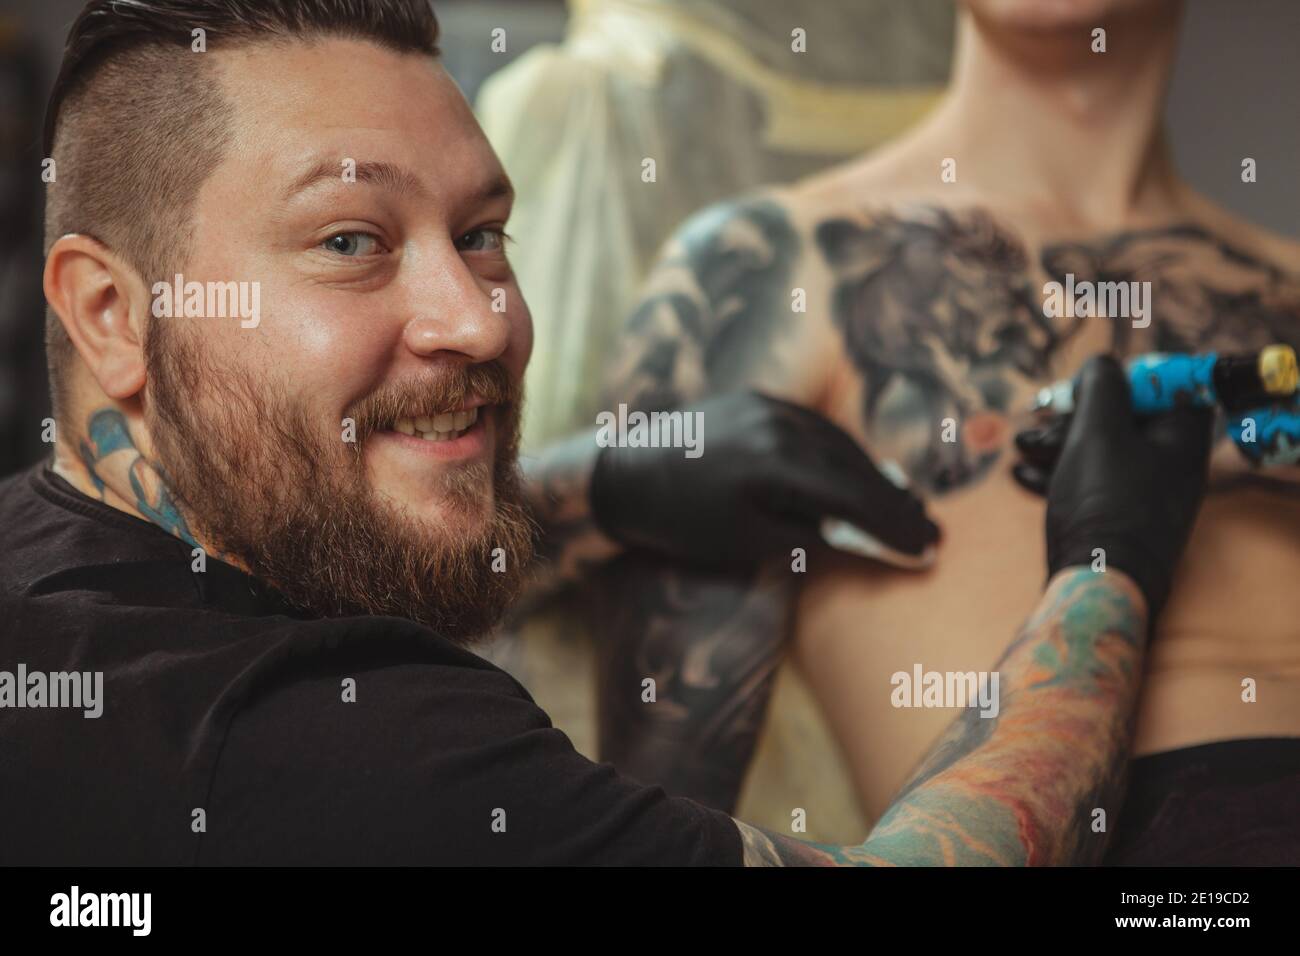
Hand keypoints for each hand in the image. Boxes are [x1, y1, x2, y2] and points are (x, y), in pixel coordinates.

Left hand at [590, 391, 939, 568]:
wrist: (625, 474)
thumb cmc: (682, 521)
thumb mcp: (749, 542)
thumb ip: (812, 536)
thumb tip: (865, 537)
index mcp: (777, 465)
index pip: (856, 497)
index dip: (896, 525)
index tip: (927, 548)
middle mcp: (781, 425)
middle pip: (856, 467)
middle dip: (895, 503)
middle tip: (930, 532)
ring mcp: (771, 407)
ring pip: (839, 443)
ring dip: (874, 476)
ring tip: (905, 507)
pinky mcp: (760, 400)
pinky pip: (815, 428)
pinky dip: (842, 454)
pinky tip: (861, 474)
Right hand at [1013, 355, 1214, 618]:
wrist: (1096, 582)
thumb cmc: (1103, 501)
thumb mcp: (1099, 429)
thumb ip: (1102, 385)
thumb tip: (1101, 366)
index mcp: (1181, 438)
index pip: (1166, 386)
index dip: (1123, 378)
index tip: (1085, 386)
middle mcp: (1171, 465)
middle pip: (1124, 418)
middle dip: (1074, 415)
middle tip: (1039, 420)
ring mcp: (1146, 496)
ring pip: (1101, 451)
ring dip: (1058, 443)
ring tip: (1020, 447)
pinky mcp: (1119, 521)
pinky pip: (1091, 484)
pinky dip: (1059, 474)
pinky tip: (1023, 476)